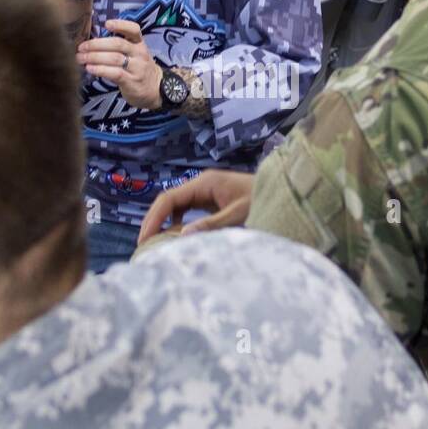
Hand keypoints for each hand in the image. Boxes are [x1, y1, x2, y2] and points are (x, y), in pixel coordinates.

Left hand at [77, 18, 162, 109]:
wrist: (156, 89)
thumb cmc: (139, 69)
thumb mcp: (135, 54)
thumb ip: (119, 47)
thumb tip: (92, 42)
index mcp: (139, 43)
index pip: (134, 30)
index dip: (120, 25)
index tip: (106, 24)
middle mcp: (139, 53)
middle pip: (118, 44)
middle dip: (97, 44)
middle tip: (81, 47)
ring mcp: (136, 68)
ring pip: (114, 58)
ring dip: (94, 57)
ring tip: (81, 58)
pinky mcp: (131, 81)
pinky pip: (115, 73)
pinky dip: (100, 70)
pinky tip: (90, 68)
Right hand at [137, 170, 255, 244]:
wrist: (284, 194)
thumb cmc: (262, 201)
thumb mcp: (238, 215)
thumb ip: (211, 224)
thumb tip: (182, 236)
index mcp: (205, 183)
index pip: (169, 198)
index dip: (154, 218)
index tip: (145, 238)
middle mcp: (202, 184)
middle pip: (169, 201)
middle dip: (155, 221)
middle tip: (144, 245)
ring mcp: (206, 192)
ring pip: (177, 207)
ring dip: (165, 223)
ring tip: (155, 245)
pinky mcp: (212, 201)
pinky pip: (188, 211)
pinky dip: (179, 224)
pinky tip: (177, 239)